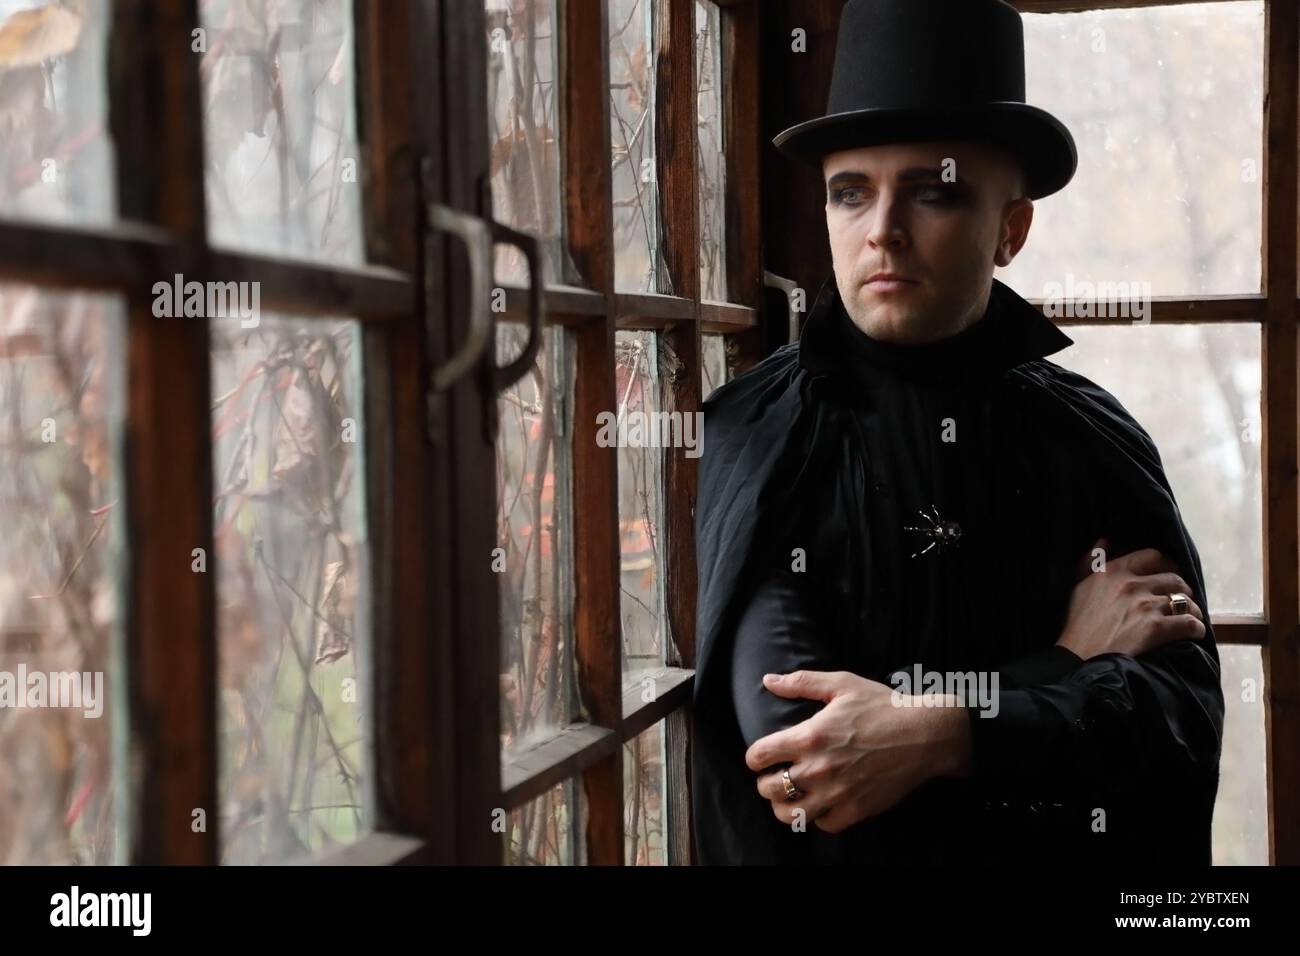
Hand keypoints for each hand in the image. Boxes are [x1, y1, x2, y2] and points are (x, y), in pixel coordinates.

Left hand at [744, 670, 971, 833]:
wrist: (925, 735)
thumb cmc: (883, 706)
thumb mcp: (842, 684)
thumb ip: (801, 682)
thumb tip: (768, 681)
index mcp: (810, 737)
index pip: (759, 756)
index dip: (755, 757)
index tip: (761, 757)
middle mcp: (818, 769)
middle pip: (768, 789)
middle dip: (765, 782)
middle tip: (774, 777)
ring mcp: (836, 793)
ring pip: (789, 814)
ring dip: (784, 806)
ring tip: (790, 796)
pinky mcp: (856, 811)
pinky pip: (823, 824)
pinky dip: (818, 816)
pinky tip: (821, 803)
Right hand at [1057, 537, 1205, 660]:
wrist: (1078, 661)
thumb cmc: (1075, 626)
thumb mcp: (1077, 587)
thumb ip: (1090, 562)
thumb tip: (1104, 541)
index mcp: (1112, 572)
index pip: (1151, 556)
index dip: (1165, 565)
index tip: (1167, 575)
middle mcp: (1131, 584)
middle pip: (1174, 578)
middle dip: (1181, 590)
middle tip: (1181, 600)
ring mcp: (1145, 606)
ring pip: (1185, 601)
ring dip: (1191, 610)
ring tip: (1189, 618)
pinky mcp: (1157, 628)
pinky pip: (1190, 623)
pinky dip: (1196, 629)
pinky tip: (1193, 634)